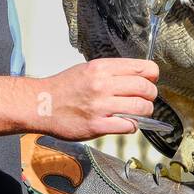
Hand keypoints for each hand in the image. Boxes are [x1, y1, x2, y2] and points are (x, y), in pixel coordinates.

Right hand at [37, 57, 158, 139]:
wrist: (41, 105)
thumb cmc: (64, 88)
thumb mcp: (88, 69)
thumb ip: (112, 72)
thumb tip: (138, 77)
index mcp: (102, 68)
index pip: (142, 67)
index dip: (152, 75)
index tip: (152, 80)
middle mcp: (102, 84)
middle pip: (145, 88)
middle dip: (151, 95)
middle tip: (146, 99)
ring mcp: (100, 106)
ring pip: (140, 107)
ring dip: (145, 111)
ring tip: (140, 112)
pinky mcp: (97, 125)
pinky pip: (128, 126)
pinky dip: (132, 126)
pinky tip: (126, 123)